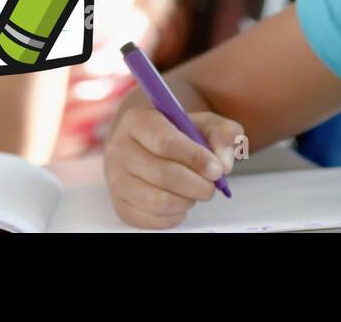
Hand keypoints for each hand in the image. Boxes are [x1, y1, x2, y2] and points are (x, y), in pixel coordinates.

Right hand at [104, 106, 242, 228]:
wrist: (151, 146)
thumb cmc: (181, 134)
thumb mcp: (206, 124)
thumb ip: (224, 135)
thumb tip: (224, 163)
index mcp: (138, 121)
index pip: (165, 141)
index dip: (195, 158)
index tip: (216, 169)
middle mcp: (119, 148)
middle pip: (162, 174)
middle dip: (197, 184)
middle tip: (212, 186)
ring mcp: (116, 179)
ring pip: (158, 201)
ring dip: (187, 200)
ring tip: (195, 191)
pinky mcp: (120, 205)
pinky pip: (152, 220)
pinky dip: (175, 215)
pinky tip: (181, 200)